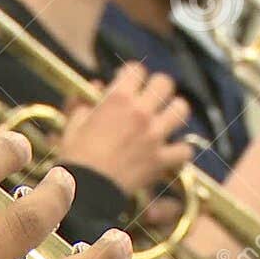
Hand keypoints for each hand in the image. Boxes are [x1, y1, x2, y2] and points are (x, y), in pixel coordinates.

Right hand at [59, 63, 194, 193]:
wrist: (86, 190)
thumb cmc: (76, 156)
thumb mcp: (74, 124)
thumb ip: (86, 102)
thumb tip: (97, 86)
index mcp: (118, 99)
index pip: (137, 69)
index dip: (132, 74)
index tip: (128, 83)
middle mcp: (141, 112)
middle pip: (165, 83)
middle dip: (158, 88)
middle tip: (151, 98)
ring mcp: (155, 135)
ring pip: (182, 109)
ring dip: (175, 113)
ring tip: (166, 120)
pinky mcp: (162, 159)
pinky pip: (185, 150)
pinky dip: (180, 151)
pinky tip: (172, 151)